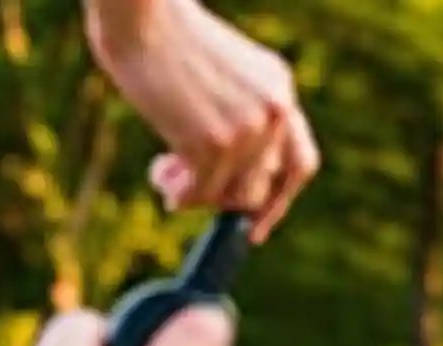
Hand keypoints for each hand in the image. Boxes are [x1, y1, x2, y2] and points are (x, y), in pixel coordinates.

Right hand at [84, 0, 318, 242]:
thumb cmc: (167, 38)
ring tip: (166, 176)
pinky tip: (160, 174)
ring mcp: (249, 130)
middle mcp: (276, 112)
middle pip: (267, 187)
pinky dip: (179, 194)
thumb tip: (225, 176)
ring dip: (198, 197)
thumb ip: (239, 113)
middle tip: (190, 194)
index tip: (258, 226)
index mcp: (281, 88)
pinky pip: (202, 193)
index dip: (282, 199)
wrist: (141, 11)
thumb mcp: (225, 73)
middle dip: (227, 200)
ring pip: (234, 196)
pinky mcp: (215, 143)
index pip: (300, 161)